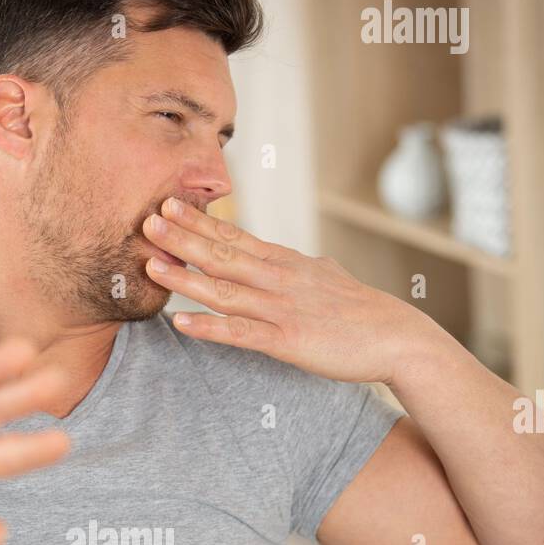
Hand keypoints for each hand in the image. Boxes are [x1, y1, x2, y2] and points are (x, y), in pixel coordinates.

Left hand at [143, 198, 446, 386]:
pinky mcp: (287, 340)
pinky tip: (179, 323)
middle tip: (147, 219)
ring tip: (151, 264)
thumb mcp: (325, 276)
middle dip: (182, 237)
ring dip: (184, 277)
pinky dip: (208, 327)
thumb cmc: (361, 311)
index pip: (235, 236)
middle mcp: (279, 278)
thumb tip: (285, 258)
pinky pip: (239, 333)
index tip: (169, 205)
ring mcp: (281, 308)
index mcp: (286, 262)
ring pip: (223, 289)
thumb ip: (297, 268)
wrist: (396, 337)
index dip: (200, 222)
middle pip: (222, 254)